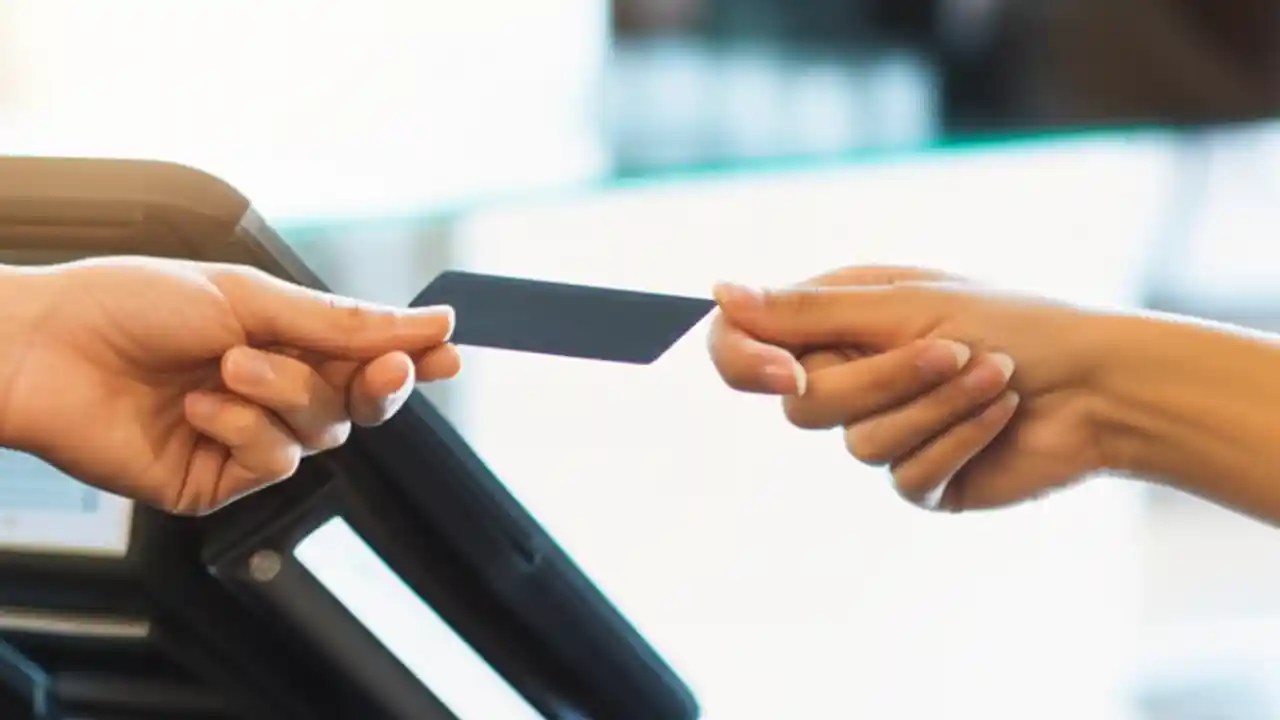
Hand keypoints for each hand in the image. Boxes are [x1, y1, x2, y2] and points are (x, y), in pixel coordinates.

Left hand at [0, 257, 458, 514]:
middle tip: (387, 370)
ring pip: (321, 434)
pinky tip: (198, 407)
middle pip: (360, 404)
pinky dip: (243, 430)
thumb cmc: (132, 304)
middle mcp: (271, 391)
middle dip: (378, 386)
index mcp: (283, 339)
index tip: (449, 352)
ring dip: (284, 395)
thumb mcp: (250, 297)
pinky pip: (271, 464)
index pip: (368, 356)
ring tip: (229, 366)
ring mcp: (245, 438)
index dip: (411, 357)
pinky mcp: (215, 481)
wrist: (44, 349)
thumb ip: (343, 323)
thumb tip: (431, 322)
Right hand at [708, 266, 1109, 511]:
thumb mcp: (905, 305)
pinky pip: (904, 474)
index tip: (785, 370)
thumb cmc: (1012, 321)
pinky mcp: (920, 476)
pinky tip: (1001, 414)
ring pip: (858, 443)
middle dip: (885, 379)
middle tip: (950, 350)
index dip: (746, 361)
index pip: (747, 346)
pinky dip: (959, 439)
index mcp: (837, 321)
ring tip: (994, 375)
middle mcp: (851, 375)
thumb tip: (720, 295)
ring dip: (937, 406)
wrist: (1100, 383)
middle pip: (804, 404)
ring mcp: (883, 429)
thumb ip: (808, 310)